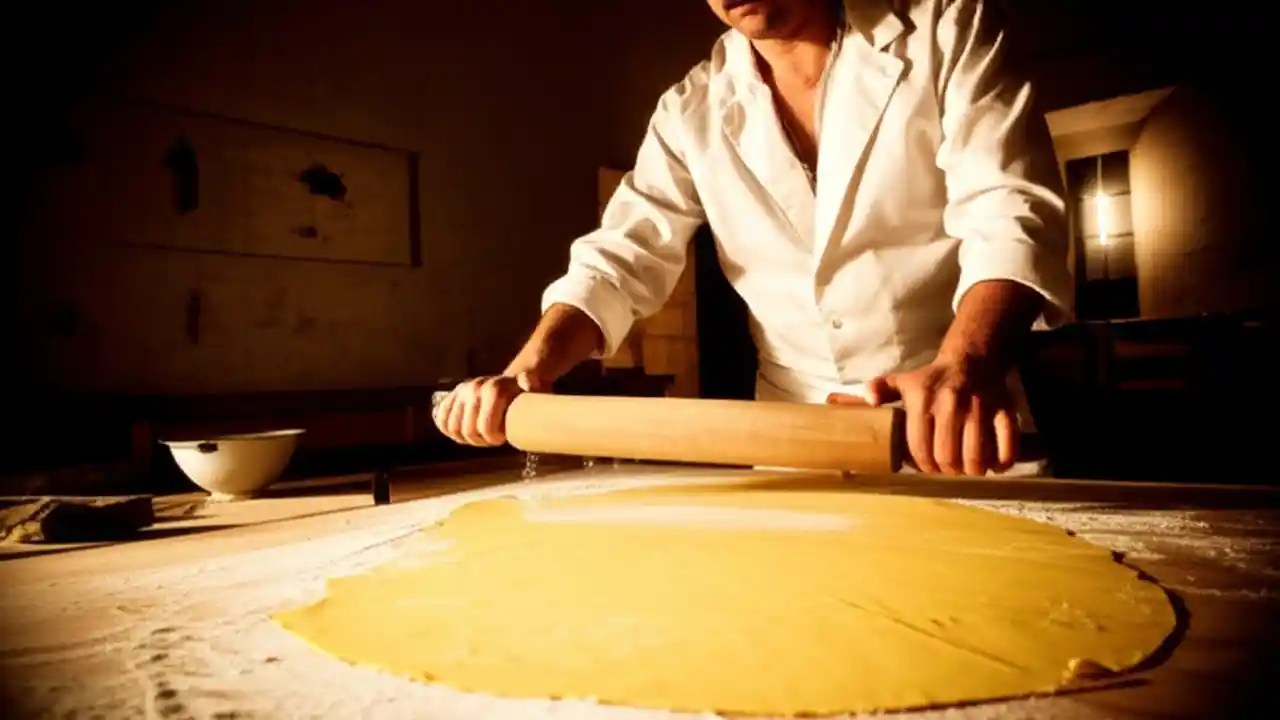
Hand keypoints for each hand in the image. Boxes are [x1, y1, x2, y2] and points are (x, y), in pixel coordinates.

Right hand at [433, 371, 548, 446]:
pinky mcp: (452, 396)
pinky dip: (448, 429)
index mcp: (493, 390)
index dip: (492, 439)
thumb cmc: (523, 394)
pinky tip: (461, 433)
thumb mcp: (534, 390)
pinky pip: (441, 418)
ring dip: (465, 438)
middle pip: (467, 430)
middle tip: (492, 439)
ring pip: (452, 427)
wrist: (510, 382)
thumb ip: (533, 385)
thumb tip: (530, 381)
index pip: (485, 427)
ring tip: (479, 436)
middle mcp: (474, 388)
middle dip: (480, 441)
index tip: (502, 439)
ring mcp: (461, 392)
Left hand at [827, 358, 1017, 475]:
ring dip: (973, 470)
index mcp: (923, 401)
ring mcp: (980, 409)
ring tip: (969, 469)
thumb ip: (881, 390)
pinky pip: (1007, 446)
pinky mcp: (1005, 411)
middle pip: (948, 458)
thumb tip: (869, 400)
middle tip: (950, 469)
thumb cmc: (933, 378)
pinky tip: (995, 465)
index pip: (921, 449)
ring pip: (976, 457)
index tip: (929, 467)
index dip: (924, 466)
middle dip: (948, 470)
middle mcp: (951, 405)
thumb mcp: (903, 381)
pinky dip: (1003, 462)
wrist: (971, 358)